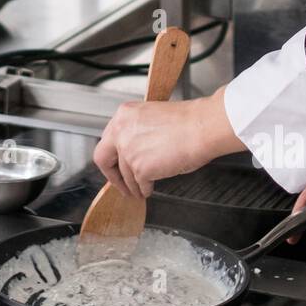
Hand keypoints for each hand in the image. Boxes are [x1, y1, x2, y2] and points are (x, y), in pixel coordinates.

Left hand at [93, 86, 244, 198]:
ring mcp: (129, 150)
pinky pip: (140, 184)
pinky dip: (145, 189)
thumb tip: (134, 149)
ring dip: (133, 185)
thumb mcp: (152, 117)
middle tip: (119, 184)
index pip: (107, 139)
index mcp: (124, 115)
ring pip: (125, 175)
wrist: (202, 127)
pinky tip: (150, 189)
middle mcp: (121, 131)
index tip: (116, 164)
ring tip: (140, 190)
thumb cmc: (188, 122)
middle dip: (112, 175)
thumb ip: (136, 131)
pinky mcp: (140, 168)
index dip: (112, 155)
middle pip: (103, 158)